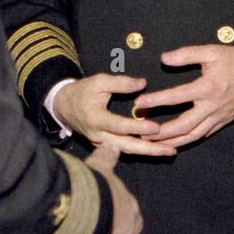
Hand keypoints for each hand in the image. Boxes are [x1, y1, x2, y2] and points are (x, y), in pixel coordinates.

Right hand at [55, 73, 175, 156]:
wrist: (63, 106)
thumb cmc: (81, 91)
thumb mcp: (98, 81)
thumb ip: (121, 83)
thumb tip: (142, 83)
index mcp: (95, 119)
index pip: (119, 126)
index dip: (138, 128)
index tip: (157, 127)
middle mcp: (98, 135)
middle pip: (127, 146)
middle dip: (150, 149)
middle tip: (171, 150)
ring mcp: (101, 143)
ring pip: (127, 150)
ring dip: (149, 152)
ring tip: (169, 150)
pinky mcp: (104, 145)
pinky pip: (124, 149)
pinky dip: (141, 150)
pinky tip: (157, 148)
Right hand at [83, 143, 142, 233]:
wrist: (81, 212)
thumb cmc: (94, 188)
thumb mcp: (100, 166)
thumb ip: (107, 157)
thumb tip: (111, 145)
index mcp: (131, 210)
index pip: (132, 214)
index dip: (121, 212)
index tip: (110, 210)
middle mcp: (127, 231)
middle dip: (113, 230)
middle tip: (97, 225)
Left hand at [134, 45, 233, 148]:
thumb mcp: (212, 51)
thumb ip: (186, 54)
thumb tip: (164, 58)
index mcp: (207, 88)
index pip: (176, 97)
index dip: (155, 101)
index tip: (139, 103)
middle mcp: (212, 106)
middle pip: (183, 126)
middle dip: (161, 133)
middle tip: (142, 134)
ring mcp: (219, 117)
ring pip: (193, 135)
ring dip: (173, 141)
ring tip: (155, 144)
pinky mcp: (224, 121)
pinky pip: (205, 134)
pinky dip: (190, 140)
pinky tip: (178, 141)